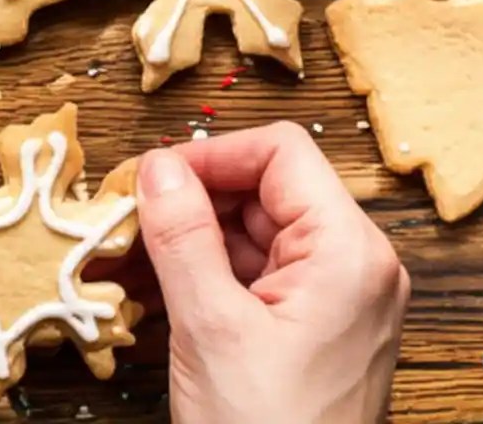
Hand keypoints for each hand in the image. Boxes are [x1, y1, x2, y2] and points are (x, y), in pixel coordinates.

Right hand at [137, 122, 409, 423]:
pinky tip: (158, 289)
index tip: (149, 176)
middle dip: (193, 201)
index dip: (209, 155)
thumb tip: (156, 167)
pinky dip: (209, 277)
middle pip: (267, 192)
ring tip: (128, 258)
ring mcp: (339, 299)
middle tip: (127, 220)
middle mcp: (356, 266)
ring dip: (192, 241)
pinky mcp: (316, 329)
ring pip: (257, 236)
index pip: (281, 153)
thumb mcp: (211, 327)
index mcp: (349, 251)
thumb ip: (181, 236)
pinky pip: (259, 278)